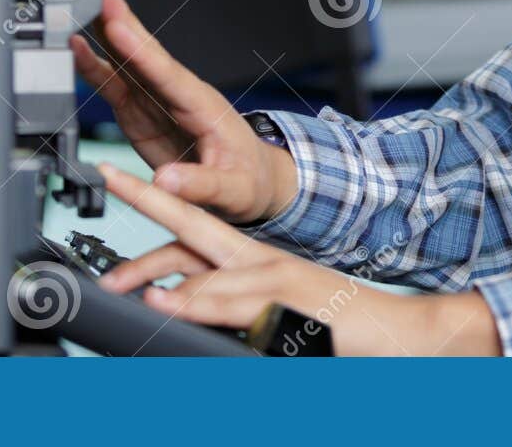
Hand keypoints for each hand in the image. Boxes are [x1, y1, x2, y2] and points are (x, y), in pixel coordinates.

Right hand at [70, 0, 296, 223]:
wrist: (250, 183)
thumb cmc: (248, 180)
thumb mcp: (234, 191)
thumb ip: (201, 184)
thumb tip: (166, 181)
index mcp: (204, 107)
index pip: (169, 74)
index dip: (141, 51)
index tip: (118, 27)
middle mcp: (178, 96)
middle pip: (146, 55)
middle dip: (122, 22)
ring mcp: (158, 102)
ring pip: (128, 62)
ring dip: (104, 35)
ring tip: (78, 8)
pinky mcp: (142, 114)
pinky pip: (115, 86)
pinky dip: (94, 67)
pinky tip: (77, 49)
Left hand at [97, 164, 501, 355]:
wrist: (398, 333)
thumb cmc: (333, 327)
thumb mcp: (269, 314)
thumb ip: (226, 308)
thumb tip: (177, 308)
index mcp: (251, 258)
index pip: (192, 222)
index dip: (154, 197)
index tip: (118, 176)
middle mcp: (260, 260)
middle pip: (196, 224)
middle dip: (151, 200)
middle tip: (114, 177)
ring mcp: (277, 284)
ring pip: (217, 276)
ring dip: (176, 283)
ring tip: (140, 290)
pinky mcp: (293, 311)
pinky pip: (247, 312)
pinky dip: (214, 311)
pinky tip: (187, 312)